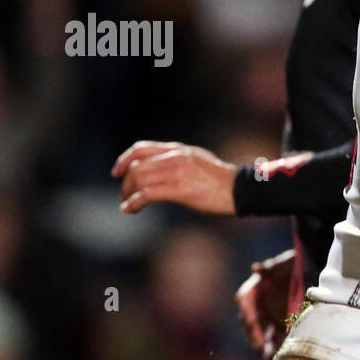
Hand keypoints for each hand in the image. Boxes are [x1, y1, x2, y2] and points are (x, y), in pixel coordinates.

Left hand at [112, 140, 236, 214]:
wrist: (242, 190)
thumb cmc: (222, 181)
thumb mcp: (198, 161)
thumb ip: (179, 159)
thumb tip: (160, 167)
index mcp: (179, 149)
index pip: (141, 148)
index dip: (124, 160)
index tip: (117, 173)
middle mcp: (176, 157)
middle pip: (136, 166)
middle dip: (125, 184)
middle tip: (124, 197)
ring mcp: (178, 172)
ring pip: (139, 179)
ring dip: (128, 195)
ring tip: (128, 206)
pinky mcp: (182, 189)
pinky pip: (148, 194)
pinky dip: (135, 203)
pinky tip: (131, 210)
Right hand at [235, 250, 294, 359]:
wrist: (309, 265)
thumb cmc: (292, 264)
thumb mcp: (282, 263)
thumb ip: (269, 267)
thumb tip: (256, 268)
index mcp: (254, 294)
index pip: (248, 313)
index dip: (251, 325)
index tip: (256, 336)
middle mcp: (259, 307)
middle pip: (254, 328)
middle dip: (257, 340)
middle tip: (263, 352)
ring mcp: (270, 316)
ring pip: (264, 335)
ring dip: (265, 347)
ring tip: (269, 358)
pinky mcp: (282, 323)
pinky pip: (277, 337)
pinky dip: (277, 346)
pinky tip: (278, 356)